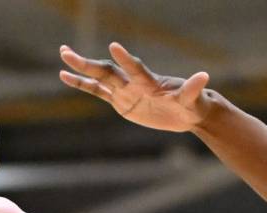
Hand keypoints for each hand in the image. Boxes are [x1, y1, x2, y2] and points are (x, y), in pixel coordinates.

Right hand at [58, 42, 209, 131]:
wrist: (187, 112)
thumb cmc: (193, 105)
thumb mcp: (194, 101)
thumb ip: (194, 90)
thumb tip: (204, 77)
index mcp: (150, 82)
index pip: (136, 69)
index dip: (126, 60)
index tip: (113, 47)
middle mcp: (134, 83)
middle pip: (108, 71)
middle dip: (88, 63)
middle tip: (67, 52)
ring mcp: (125, 90)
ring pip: (99, 78)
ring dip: (81, 68)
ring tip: (63, 56)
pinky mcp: (120, 100)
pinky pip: (98, 91)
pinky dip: (83, 84)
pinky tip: (65, 76)